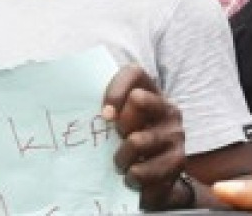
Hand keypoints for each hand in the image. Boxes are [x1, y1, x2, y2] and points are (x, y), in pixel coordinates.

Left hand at [103, 66, 187, 210]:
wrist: (157, 175)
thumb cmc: (126, 140)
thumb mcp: (115, 120)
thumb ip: (103, 108)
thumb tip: (73, 104)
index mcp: (150, 92)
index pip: (133, 73)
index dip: (115, 90)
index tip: (104, 114)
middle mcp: (167, 109)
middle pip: (138, 100)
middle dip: (120, 124)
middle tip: (117, 139)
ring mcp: (174, 134)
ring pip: (137, 140)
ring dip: (122, 157)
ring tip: (120, 164)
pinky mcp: (178, 160)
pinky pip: (148, 169)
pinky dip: (134, 177)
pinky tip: (131, 178)